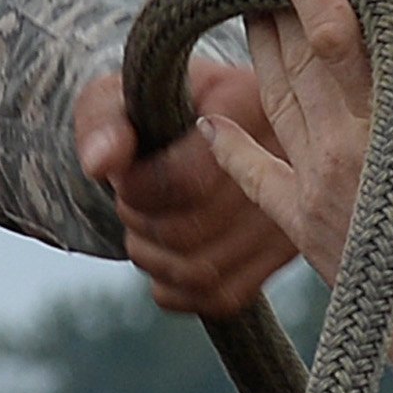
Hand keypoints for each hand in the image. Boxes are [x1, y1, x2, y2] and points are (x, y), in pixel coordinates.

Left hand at [79, 62, 294, 320]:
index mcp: (249, 106)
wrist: (195, 125)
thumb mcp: (123, 95)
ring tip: (143, 225)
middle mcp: (284, 162)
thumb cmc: (156, 107)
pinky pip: (222, 298)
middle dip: (139, 221)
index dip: (136, 189)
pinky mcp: (283, 254)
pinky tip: (165, 257)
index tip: (123, 172)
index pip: (187, 181)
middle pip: (191, 231)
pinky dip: (176, 289)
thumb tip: (102, 164)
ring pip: (203, 271)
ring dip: (152, 258)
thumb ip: (104, 121)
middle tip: (131, 198)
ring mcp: (290, 213)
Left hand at [195, 0, 392, 392]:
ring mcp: (315, 189)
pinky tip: (211, 116)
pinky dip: (230, 144)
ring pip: (272, 102)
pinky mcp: (301, 226)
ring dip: (258, 54)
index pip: (341, 33)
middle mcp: (342, 149)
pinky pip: (253, 177)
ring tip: (250, 14)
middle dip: (278, 6)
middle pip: (296, 58)